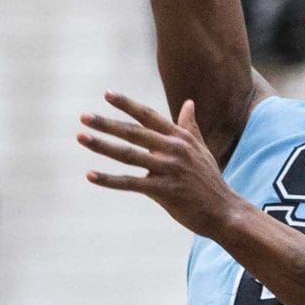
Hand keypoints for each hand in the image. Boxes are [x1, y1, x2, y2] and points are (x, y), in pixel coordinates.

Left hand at [78, 91, 242, 241]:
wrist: (223, 209)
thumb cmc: (208, 179)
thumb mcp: (200, 149)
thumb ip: (190, 126)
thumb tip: (189, 103)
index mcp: (180, 137)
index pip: (148, 116)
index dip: (127, 104)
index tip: (107, 94)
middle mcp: (173, 149)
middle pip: (134, 132)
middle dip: (107, 123)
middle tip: (84, 117)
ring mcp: (169, 169)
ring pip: (128, 154)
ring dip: (102, 146)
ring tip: (81, 137)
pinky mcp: (164, 190)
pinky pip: (131, 183)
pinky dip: (109, 179)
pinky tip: (90, 175)